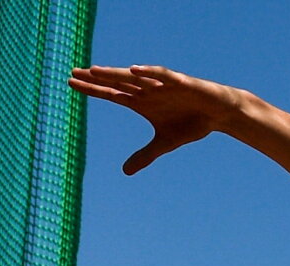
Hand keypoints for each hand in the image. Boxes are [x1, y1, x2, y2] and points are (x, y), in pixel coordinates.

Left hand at [68, 64, 244, 174]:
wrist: (218, 113)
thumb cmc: (190, 123)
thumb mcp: (165, 143)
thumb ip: (145, 155)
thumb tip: (125, 171)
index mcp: (141, 102)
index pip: (111, 94)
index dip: (92, 89)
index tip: (71, 84)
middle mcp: (147, 89)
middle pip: (117, 82)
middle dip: (96, 78)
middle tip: (73, 72)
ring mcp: (161, 84)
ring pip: (134, 77)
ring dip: (115, 74)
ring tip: (95, 70)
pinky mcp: (180, 82)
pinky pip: (162, 75)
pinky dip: (149, 73)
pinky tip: (134, 70)